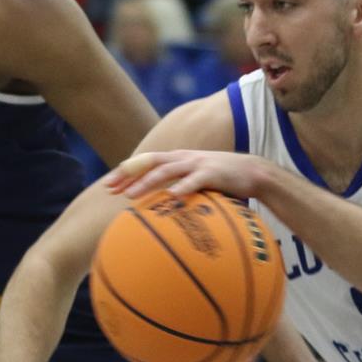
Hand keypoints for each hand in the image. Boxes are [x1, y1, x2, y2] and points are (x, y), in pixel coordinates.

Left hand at [108, 150, 268, 200]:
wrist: (254, 172)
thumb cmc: (223, 179)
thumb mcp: (196, 179)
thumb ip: (178, 186)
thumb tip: (159, 204)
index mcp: (177, 158)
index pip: (145, 162)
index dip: (126, 172)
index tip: (108, 186)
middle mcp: (183, 157)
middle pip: (149, 162)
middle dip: (128, 175)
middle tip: (110, 189)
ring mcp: (197, 163)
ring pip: (166, 170)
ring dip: (147, 182)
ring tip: (131, 196)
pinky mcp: (212, 173)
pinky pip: (194, 181)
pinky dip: (181, 188)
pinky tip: (171, 198)